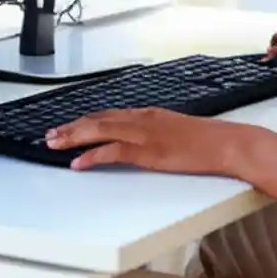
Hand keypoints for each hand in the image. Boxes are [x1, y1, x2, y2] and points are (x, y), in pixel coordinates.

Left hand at [46, 108, 256, 174]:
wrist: (226, 143)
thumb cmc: (207, 141)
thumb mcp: (176, 132)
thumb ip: (156, 133)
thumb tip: (143, 141)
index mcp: (148, 114)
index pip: (109, 115)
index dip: (85, 120)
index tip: (68, 125)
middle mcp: (142, 119)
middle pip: (98, 120)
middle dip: (71, 127)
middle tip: (50, 135)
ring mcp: (144, 134)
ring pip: (99, 131)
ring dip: (73, 138)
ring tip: (54, 144)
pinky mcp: (148, 151)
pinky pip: (112, 151)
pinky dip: (92, 156)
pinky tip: (78, 163)